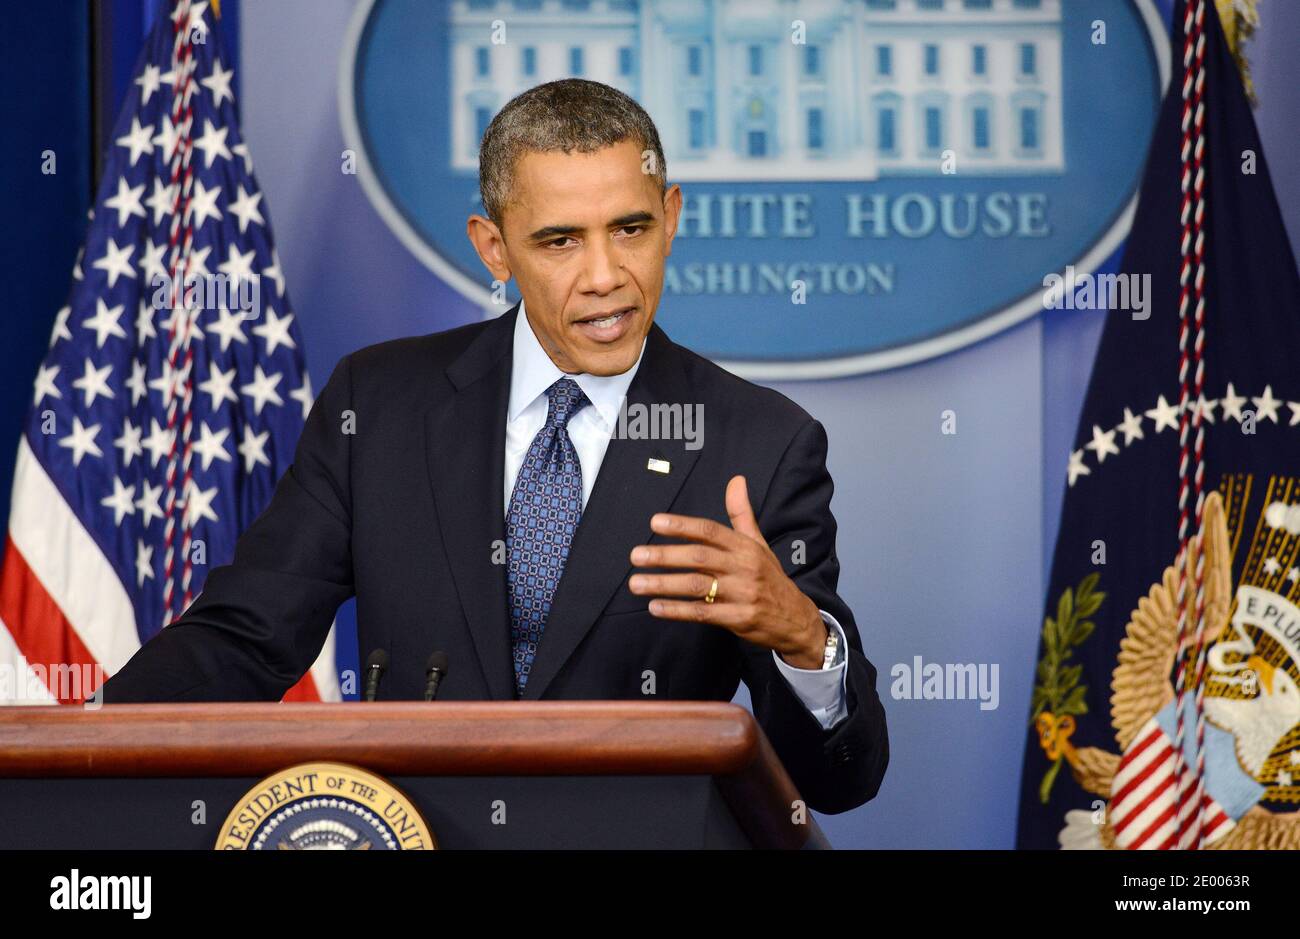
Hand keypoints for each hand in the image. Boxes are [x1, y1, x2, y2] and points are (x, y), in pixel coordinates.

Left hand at [628, 475, 828, 668]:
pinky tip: (655, 607)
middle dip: (665, 556)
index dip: (682, 525)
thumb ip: (741, 514)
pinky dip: (677, 610)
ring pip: (697, 586)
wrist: (796, 619)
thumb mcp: (759, 544)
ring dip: (664, 584)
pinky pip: (703, 613)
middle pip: (699, 557)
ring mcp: (742, 594)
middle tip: (636, 555)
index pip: (710, 531)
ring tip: (636, 583)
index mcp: (745, 547)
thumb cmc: (770, 578)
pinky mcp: (739, 619)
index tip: (655, 522)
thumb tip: (736, 480)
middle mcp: (743, 567)